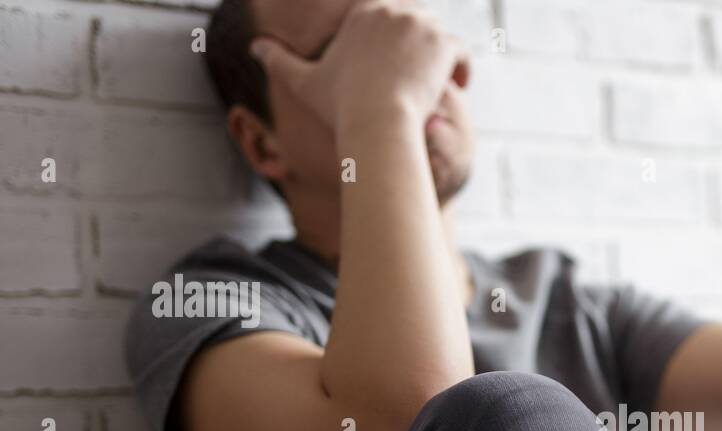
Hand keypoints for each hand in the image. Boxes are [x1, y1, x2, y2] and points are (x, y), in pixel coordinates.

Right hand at [249, 0, 469, 132]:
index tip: (401, 58)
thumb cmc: (341, 108)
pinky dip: (461, 66)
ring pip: (437, 35)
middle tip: (425, 68)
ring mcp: (420, 25)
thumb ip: (278, 61)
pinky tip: (460, 84)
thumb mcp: (304, 83)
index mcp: (363, 12)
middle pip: (415, 20)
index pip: (386, 11)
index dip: (396, 32)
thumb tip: (254, 47)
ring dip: (440, 54)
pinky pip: (459, 49)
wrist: (378, 121)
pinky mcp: (443, 44)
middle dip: (420, 41)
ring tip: (440, 78)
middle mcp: (392, 11)